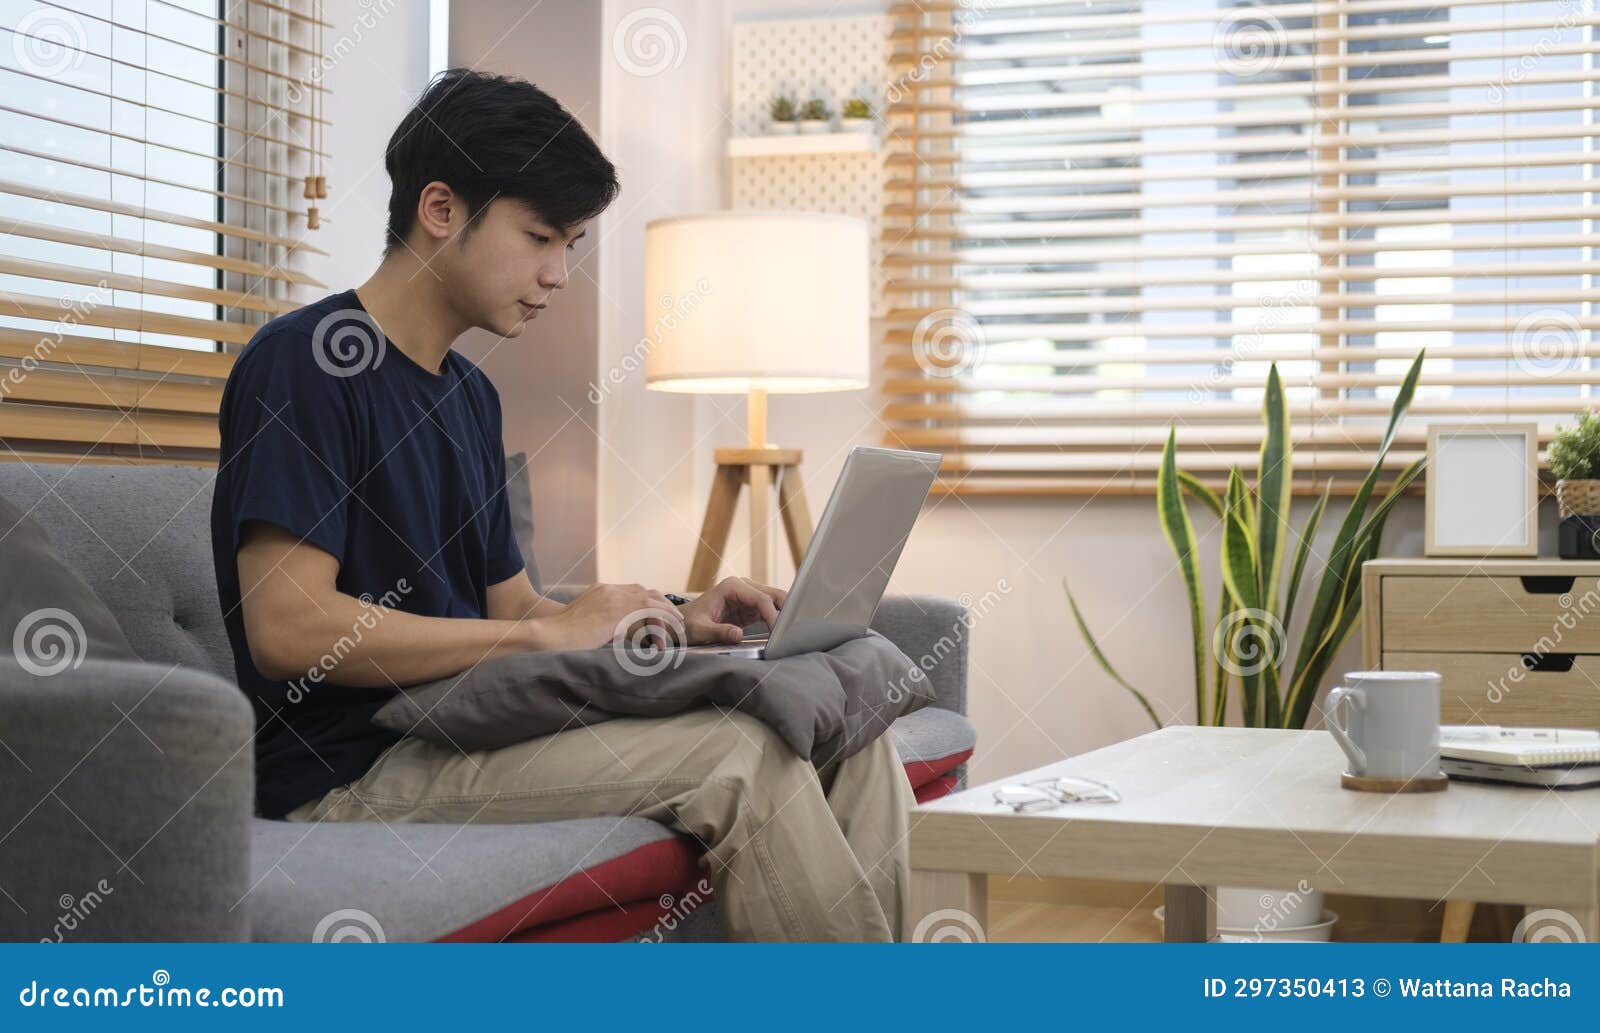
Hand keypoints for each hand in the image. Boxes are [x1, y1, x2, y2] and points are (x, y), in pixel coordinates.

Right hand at [534, 583, 684, 650]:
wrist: (549, 637)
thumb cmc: (560, 639)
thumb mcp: (584, 626)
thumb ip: (601, 625)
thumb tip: (615, 634)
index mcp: (599, 590)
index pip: (631, 591)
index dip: (646, 602)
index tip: (655, 616)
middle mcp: (608, 589)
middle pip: (644, 592)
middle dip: (660, 605)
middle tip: (672, 621)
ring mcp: (614, 597)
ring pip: (650, 600)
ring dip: (665, 615)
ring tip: (675, 630)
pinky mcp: (619, 610)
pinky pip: (651, 610)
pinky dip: (663, 619)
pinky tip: (670, 631)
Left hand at [678, 576, 787, 645]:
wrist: (681, 624)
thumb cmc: (687, 624)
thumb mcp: (700, 630)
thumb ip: (718, 631)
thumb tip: (738, 635)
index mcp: (732, 586)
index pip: (761, 598)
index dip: (772, 616)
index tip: (777, 634)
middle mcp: (743, 586)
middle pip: (774, 595)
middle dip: (785, 612)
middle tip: (792, 632)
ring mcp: (748, 595)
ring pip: (775, 602)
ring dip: (783, 615)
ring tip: (790, 634)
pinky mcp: (750, 607)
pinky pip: (770, 611)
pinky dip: (777, 620)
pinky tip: (782, 633)